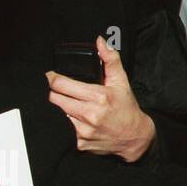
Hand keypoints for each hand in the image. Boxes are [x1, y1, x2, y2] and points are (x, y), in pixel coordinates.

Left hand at [46, 36, 155, 161]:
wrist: (135, 137)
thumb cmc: (127, 108)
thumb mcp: (121, 82)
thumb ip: (110, 60)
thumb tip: (100, 41)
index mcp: (99, 96)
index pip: (61, 85)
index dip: (52, 78)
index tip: (51, 76)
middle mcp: (89, 114)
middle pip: (54, 99)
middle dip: (53, 92)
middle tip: (59, 89)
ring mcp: (83, 131)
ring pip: (57, 114)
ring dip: (61, 108)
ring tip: (71, 104)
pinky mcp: (79, 143)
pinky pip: (64, 130)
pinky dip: (67, 123)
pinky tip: (77, 120)